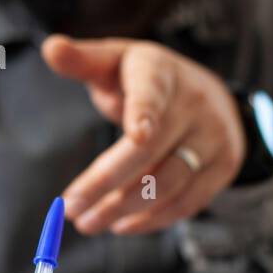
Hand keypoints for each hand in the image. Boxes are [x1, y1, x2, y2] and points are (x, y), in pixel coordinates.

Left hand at [43, 34, 246, 235]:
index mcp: (159, 71)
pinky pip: (187, 202)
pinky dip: (152, 219)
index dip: (144, 112)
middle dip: (105, 183)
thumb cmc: (145, 80)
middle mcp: (193, 102)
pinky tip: (122, 225)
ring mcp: (213, 136)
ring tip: (89, 223)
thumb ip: (83, 60)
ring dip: (124, 208)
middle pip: (150, 149)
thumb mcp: (116, 61)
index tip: (135, 134)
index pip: (152, 92)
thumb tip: (50, 47)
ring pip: (168, 182)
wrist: (210, 96)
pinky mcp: (222, 166)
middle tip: (71, 210)